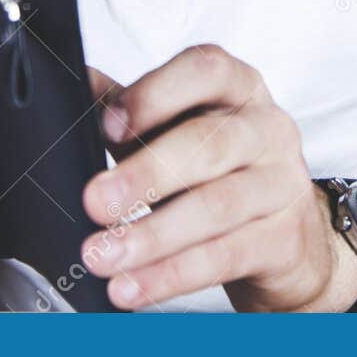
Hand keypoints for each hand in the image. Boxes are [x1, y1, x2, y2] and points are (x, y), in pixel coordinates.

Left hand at [79, 45, 356, 311]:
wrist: (286, 239)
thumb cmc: (218, 171)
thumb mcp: (175, 130)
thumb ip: (128, 108)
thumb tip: (70, 85)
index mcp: (238, 87)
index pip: (206, 70)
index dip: (155, 93)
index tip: (108, 124)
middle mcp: (267, 128)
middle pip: (209, 143)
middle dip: (146, 173)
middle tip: (94, 202)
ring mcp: (282, 183)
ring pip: (215, 206)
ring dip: (151, 235)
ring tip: (102, 255)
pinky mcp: (284, 239)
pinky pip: (224, 256)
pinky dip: (171, 275)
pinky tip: (132, 286)